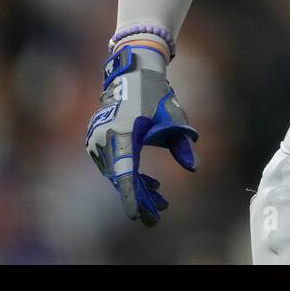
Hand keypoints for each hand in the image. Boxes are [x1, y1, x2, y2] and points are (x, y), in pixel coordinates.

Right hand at [85, 44, 198, 226]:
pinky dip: (129, 175)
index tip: (138, 216)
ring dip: (137, 186)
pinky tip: (149, 183)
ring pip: (117, 173)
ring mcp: (97, 140)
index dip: (132, 197)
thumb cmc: (154, 94)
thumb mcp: (173, 116)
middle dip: (140, 197)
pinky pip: (113, 164)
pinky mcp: (96, 140)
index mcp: (123, 134)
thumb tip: (193, 167)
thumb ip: (182, 142)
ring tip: (160, 198)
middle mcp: (105, 140)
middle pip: (122, 178)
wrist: (131, 74)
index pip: (126, 173)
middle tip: (159, 214)